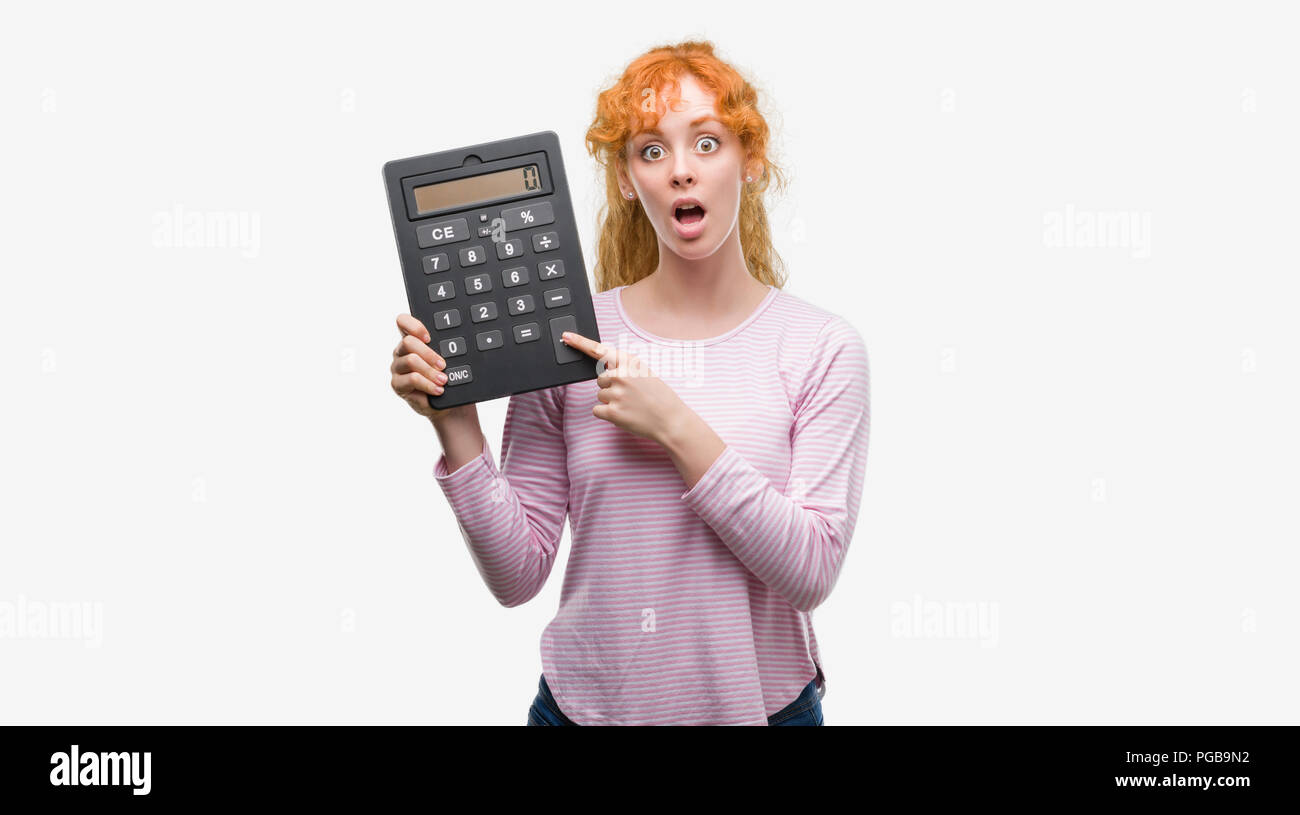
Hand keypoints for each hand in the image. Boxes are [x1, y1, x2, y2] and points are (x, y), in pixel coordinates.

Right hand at [390, 314, 473, 422]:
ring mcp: (397, 368)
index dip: (415, 326)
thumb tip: (456, 344)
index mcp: (412, 339)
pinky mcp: (397, 384)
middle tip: (444, 365)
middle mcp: (401, 351)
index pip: (403, 322)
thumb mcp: (450, 359)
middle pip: (408, 342)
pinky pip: (412, 379)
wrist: (448, 401)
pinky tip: (438, 389)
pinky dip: (428, 384)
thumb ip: (447, 347)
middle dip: (429, 353)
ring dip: (430, 371)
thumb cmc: (448, 377)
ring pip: (411, 361)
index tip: (430, 337)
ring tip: (444, 380)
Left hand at [561, 331, 688, 444]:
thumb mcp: (645, 372)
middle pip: (599, 379)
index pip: (599, 350)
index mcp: (629, 363)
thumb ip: (624, 365)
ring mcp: (616, 394)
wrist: (670, 420)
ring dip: (611, 401)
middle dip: (611, 387)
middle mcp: (621, 375)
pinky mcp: (612, 412)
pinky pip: (597, 410)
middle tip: (631, 395)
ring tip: (631, 405)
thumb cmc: (658, 396)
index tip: (566, 337)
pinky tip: (624, 414)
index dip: (580, 342)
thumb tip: (604, 359)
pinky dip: (607, 414)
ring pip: (599, 395)